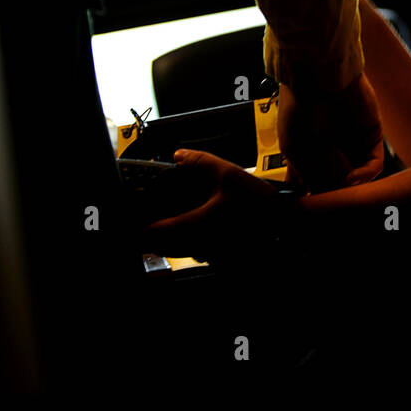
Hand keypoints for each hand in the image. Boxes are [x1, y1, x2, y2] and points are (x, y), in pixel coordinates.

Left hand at [140, 149, 287, 260]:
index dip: (136, 228)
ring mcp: (208, 253)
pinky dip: (181, 242)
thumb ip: (200, 161)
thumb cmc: (258, 202)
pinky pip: (191, 252)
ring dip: (163, 240)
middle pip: (160, 247)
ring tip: (157, 224)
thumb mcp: (228, 174)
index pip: (153, 233)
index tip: (125, 220)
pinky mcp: (218, 256)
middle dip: (146, 235)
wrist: (285, 224)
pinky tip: (187, 227)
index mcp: (195, 225)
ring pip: (175, 251)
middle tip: (138, 221)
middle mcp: (198, 244)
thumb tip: (178, 155)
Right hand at [278, 72, 383, 192]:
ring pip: (359, 176)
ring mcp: (353, 142)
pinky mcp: (371, 135)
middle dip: (337, 195)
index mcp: (310, 150)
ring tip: (342, 191)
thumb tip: (318, 199)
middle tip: (333, 204)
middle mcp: (333, 147)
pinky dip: (365, 175)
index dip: (318, 194)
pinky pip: (373, 163)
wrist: (318, 78)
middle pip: (340, 182)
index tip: (317, 207)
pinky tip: (352, 178)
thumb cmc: (299, 108)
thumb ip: (308, 176)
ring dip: (352, 188)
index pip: (317, 181)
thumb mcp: (295, 149)